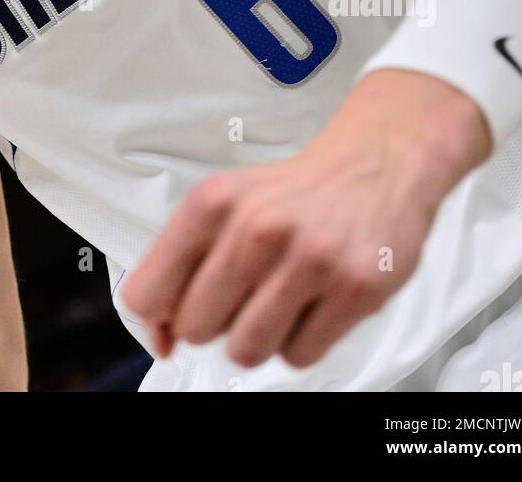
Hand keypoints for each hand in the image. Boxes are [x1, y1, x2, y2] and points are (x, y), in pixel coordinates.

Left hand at [119, 70, 489, 371]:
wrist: (374, 164)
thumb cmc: (291, 194)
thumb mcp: (224, 202)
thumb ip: (183, 261)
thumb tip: (159, 336)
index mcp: (212, 203)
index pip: (147, 294)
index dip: (156, 320)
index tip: (172, 321)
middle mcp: (256, 228)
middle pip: (195, 329)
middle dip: (215, 322)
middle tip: (246, 293)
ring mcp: (308, 259)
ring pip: (246, 351)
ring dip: (260, 337)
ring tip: (281, 297)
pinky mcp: (355, 288)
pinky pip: (299, 357)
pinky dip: (303, 340)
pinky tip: (315, 300)